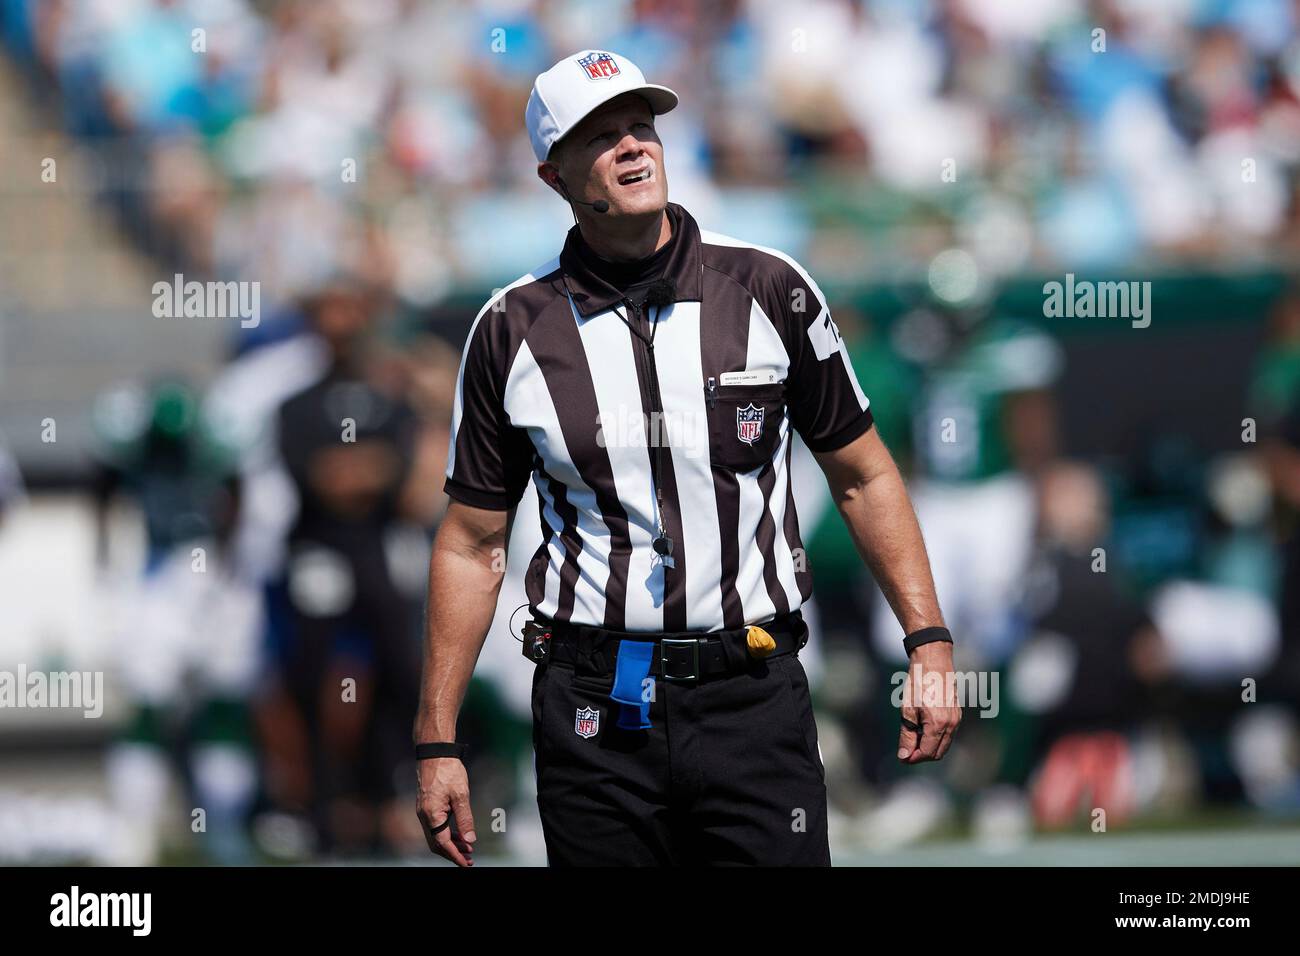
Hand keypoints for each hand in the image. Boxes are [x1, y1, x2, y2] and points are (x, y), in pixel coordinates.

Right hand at [416, 756, 475, 865]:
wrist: (434, 753)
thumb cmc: (448, 771)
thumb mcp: (461, 795)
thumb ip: (465, 819)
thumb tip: (470, 840)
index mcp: (431, 814)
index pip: (443, 843)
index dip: (455, 856)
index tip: (466, 864)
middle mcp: (423, 816)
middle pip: (436, 844)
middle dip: (452, 853)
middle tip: (469, 860)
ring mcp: (423, 811)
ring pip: (435, 836)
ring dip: (450, 844)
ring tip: (467, 849)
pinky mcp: (426, 806)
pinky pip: (435, 827)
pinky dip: (446, 833)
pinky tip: (458, 835)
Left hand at [897, 641, 961, 763]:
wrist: (933, 660)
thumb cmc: (918, 683)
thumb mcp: (907, 710)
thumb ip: (907, 736)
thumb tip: (904, 756)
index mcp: (938, 724)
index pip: (928, 753)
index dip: (914, 758)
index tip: (902, 757)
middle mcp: (951, 724)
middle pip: (938, 753)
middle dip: (922, 755)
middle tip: (906, 749)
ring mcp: (957, 719)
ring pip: (944, 744)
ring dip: (929, 746)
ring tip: (913, 737)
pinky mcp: (957, 714)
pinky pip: (948, 734)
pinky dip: (936, 738)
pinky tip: (923, 728)